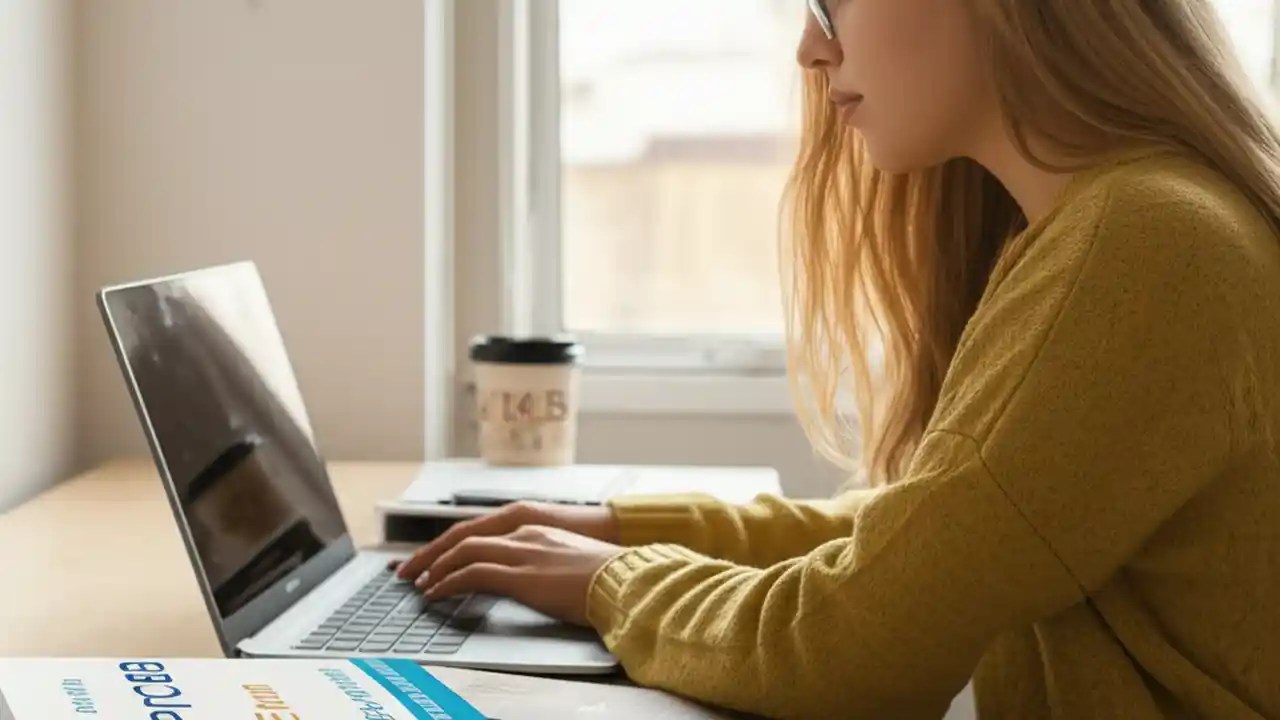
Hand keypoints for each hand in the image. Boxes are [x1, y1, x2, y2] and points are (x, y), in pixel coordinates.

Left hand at [393, 502, 624, 625]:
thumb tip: (537, 576)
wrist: (625, 578)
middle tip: (410, 569)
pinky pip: (470, 574)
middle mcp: (523, 532)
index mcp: (535, 527)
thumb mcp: (570, 559)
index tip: (434, 554)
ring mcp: (521, 551)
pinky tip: (436, 594)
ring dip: (435, 567)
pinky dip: (448, 583)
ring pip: (462, 551)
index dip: (453, 542)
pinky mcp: (519, 574)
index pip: (481, 529)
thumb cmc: (607, 574)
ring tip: (419, 583)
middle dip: (432, 552)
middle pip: (463, 535)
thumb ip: (546, 560)